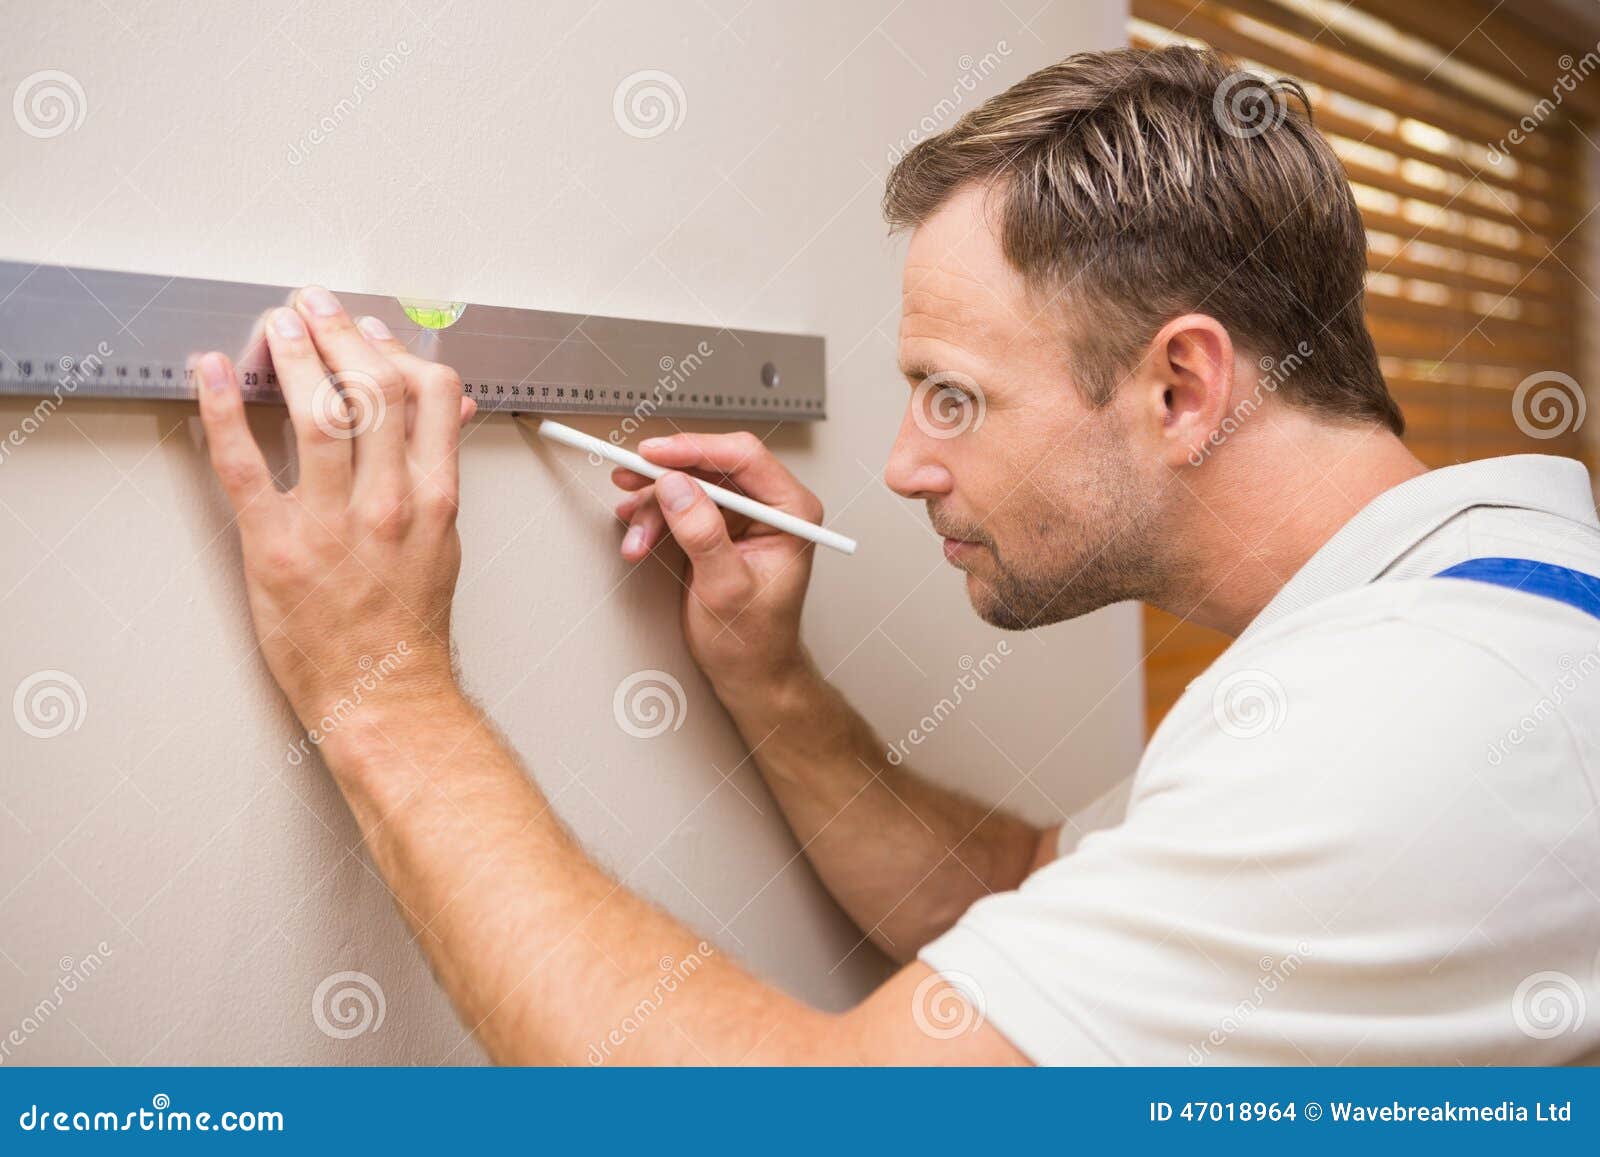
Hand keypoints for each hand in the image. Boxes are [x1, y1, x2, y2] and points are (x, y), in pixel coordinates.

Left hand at [196, 287, 475, 739]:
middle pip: (372, 391)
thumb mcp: (444, 540)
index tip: (371, 332)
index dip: (396, 349)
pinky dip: (223, 412)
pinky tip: (209, 375)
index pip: (429, 395)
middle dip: (340, 334)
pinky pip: (244, 467)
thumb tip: (447, 413)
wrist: (383, 693)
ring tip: (276, 325)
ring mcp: (332, 525)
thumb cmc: (409, 625)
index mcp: (434, 497)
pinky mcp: (277, 548)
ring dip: (294, 356)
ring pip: (318, 415)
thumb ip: (439, 471)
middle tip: (313, 306)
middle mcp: (388, 503)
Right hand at [611, 432, 817, 694]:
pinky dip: (656, 519)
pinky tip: (639, 537)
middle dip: (666, 479)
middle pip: (712, 465)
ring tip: (635, 538)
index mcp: (792, 512)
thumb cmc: (754, 640)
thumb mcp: (725, 589)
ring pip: (690, 485)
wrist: (750, 671)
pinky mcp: (721, 527)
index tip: (653, 455)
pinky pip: (682, 505)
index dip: (694, 449)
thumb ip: (703, 535)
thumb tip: (677, 487)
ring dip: (654, 507)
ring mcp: (745, 515)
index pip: (744, 457)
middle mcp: (772, 506)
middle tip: (627, 481)